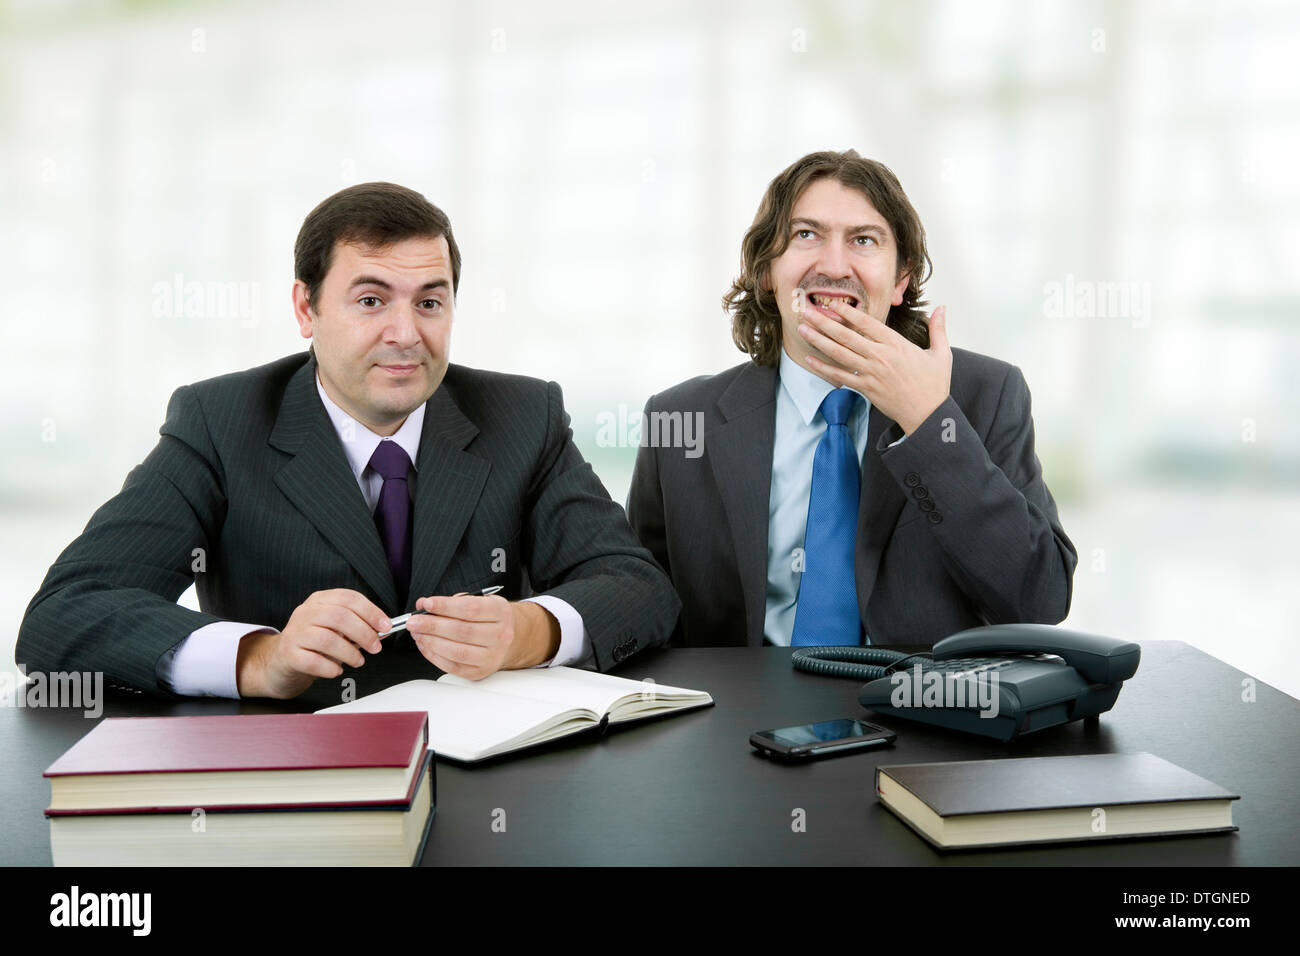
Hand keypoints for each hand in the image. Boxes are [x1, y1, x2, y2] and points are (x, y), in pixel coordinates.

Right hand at [236, 589, 387, 698]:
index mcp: (320, 600)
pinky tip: (337, 670)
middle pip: (339, 616)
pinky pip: (313, 661)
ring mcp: (294, 632)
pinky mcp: (288, 654)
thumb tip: (385, 630)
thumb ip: (359, 628)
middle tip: (375, 648)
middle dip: (363, 633)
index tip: (386, 626)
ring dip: (349, 653)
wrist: (280, 662)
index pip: (349, 598)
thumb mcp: (337, 630)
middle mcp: (305, 612)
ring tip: (358, 661)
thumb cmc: (315, 645)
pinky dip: (330, 668)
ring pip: (327, 639)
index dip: (371, 611)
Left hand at [406, 595, 559, 679]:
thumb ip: (458, 601)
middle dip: (432, 625)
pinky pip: (453, 667)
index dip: (445, 606)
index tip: (426, 603)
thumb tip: (428, 606)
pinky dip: (435, 656)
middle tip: (414, 621)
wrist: (514, 639)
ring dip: (431, 641)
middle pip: (461, 631)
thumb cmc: (493, 619)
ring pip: (456, 651)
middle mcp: (499, 636)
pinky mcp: (480, 672)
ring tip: (417, 633)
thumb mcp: (485, 601)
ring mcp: (491, 656)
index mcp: (500, 613)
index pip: (470, 608)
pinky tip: (426, 646)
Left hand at [797, 300, 951, 434]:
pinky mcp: (865, 388)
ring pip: (839, 354)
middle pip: (847, 335)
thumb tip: (943, 308)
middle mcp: (881, 357)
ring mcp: (871, 373)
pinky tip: (809, 360)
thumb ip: (938, 329)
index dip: (849, 312)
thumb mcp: (941, 354)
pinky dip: (824, 369)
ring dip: (818, 341)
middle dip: (824, 322)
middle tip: (806, 311)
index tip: (833, 303)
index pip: (868, 323)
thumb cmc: (934, 385)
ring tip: (802, 329)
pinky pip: (840, 377)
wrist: (928, 414)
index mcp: (897, 345)